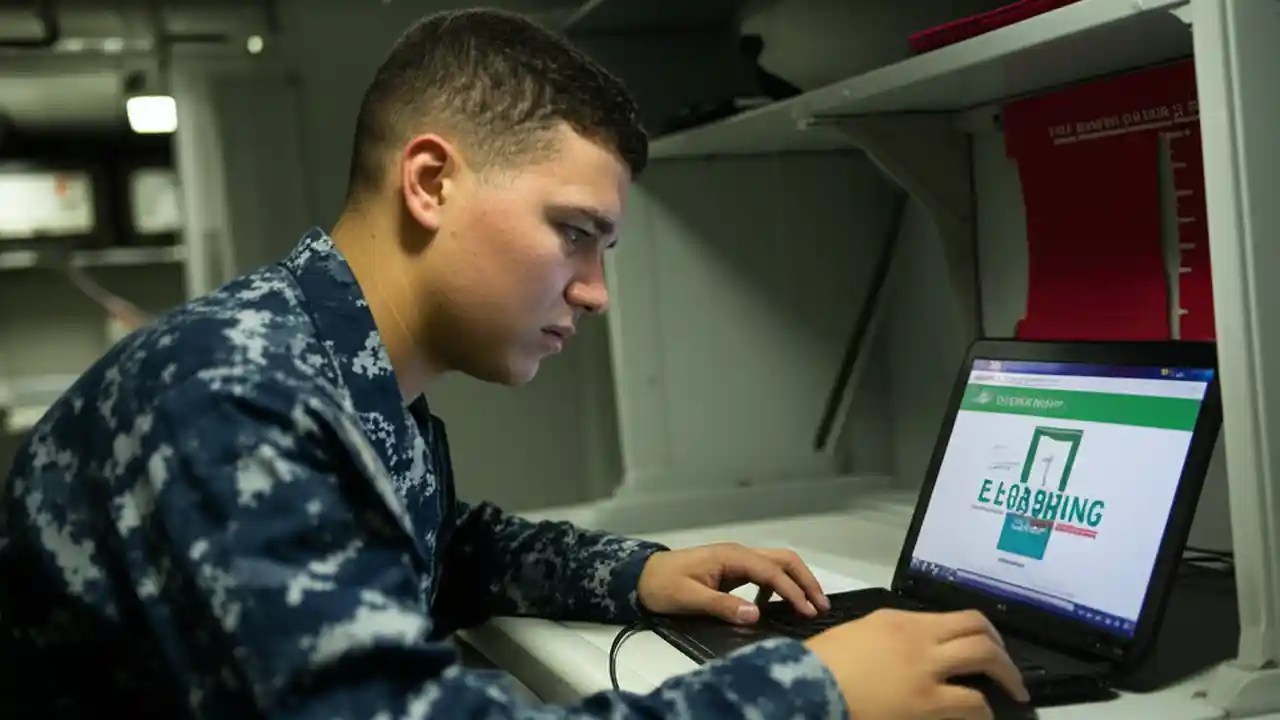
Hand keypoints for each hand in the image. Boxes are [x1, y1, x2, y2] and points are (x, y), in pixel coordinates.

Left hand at [637, 543, 830, 623]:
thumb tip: (756, 613)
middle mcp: (738, 553)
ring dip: (795, 582)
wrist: (640, 576)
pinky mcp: (732, 570)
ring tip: (809, 608)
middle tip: (822, 606)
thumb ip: (722, 605)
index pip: (771, 571)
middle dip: (805, 580)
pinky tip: (774, 606)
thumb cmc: (663, 586)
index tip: (809, 612)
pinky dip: (777, 586)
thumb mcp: (689, 598)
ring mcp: (736, 560)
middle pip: (782, 559)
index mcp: (731, 557)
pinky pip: (763, 573)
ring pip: (776, 564)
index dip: (793, 591)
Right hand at [805, 608, 1028, 719]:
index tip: (988, 646)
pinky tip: (984, 716)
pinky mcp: (928, 703)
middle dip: (1002, 652)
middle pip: (978, 631)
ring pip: (984, 658)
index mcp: (900, 620)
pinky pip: (972, 703)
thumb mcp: (861, 636)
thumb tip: (917, 652)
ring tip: (1015, 693)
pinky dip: (984, 710)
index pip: (956, 618)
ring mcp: (927, 669)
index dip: (982, 633)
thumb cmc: (824, 665)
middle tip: (1011, 673)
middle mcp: (920, 638)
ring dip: (1007, 676)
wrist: (807, 687)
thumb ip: (892, 639)